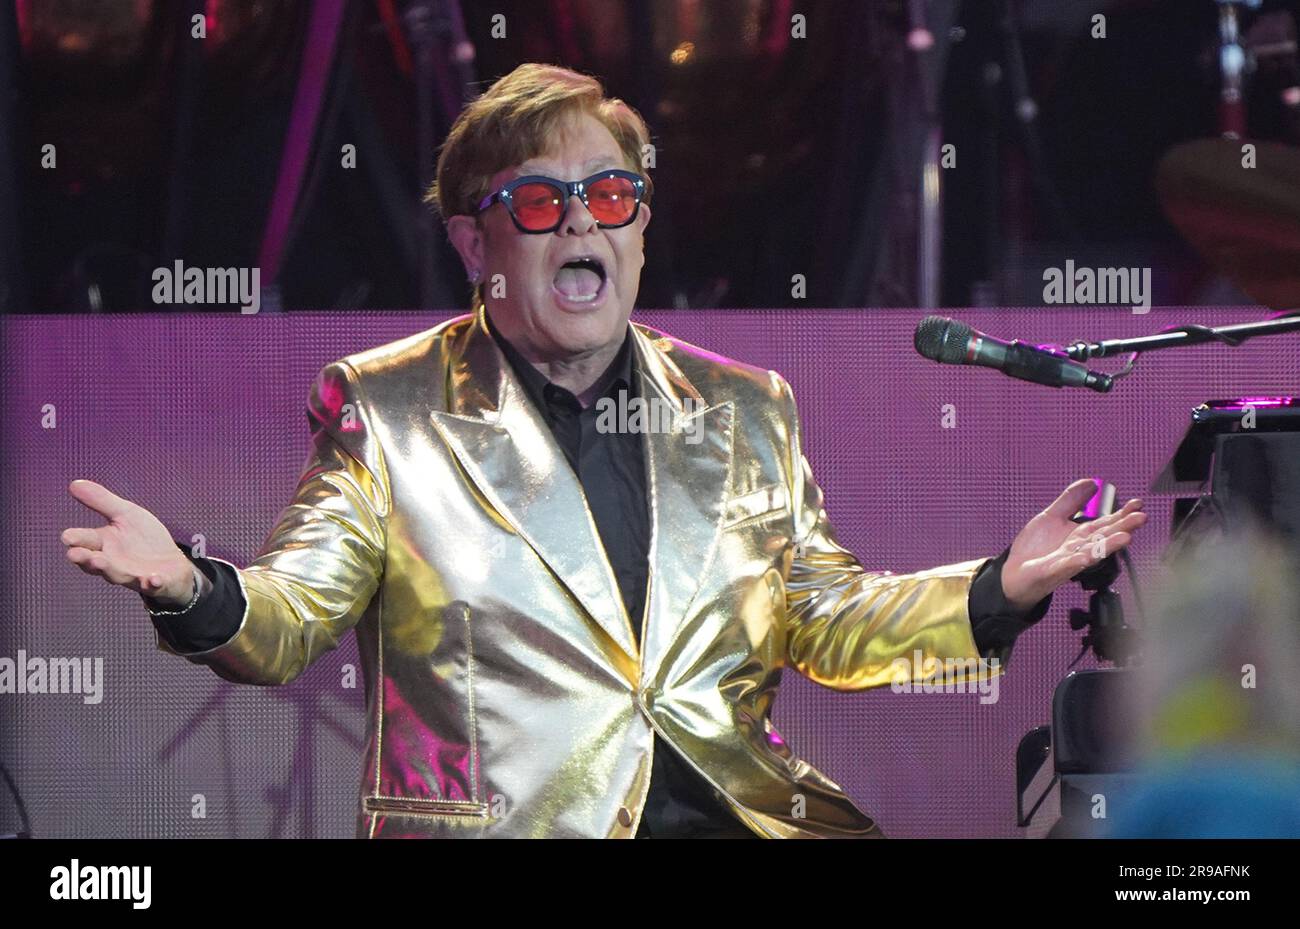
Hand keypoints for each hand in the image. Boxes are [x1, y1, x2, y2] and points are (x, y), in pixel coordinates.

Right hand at [62, 479, 194, 605]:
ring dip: (109, 569)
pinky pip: (153, 585)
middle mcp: (113, 562)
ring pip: (117, 575)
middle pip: (95, 562)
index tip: (67, 536)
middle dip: (85, 558)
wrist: (171, 562)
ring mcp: (133, 575)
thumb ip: (102, 501)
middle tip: (74, 553)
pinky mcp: (155, 583)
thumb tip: (74, 483)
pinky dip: (152, 583)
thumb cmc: (143, 538)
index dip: (76, 539)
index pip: (85, 541)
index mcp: (104, 544)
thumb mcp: (126, 514)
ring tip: (100, 562)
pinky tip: (152, 579)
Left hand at [1000, 478, 1148, 611]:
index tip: (1137, 504)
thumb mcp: (1052, 517)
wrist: (1014, 573)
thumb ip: (1070, 500)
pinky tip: (1086, 556)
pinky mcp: (1052, 572)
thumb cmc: (1035, 549)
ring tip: (1125, 538)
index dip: (1121, 514)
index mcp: (1080, 536)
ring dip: (1108, 546)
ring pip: (1091, 553)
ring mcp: (1067, 562)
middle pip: (1104, 537)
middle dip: (1123, 528)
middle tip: (1141, 518)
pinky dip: (1077, 562)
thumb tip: (1091, 482)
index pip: (1105, 523)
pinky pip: (1066, 567)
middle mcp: (1079, 549)